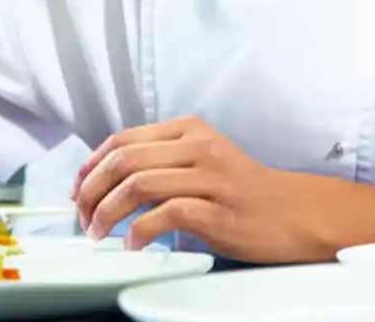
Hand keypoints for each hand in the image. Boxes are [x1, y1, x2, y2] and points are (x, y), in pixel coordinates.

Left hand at [72, 115, 302, 261]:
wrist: (296, 213)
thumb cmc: (246, 193)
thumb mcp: (203, 162)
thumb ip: (163, 162)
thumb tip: (109, 182)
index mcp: (190, 131)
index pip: (122, 139)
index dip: (90, 165)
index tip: (77, 188)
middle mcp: (199, 147)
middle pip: (124, 160)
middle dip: (91, 190)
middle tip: (82, 216)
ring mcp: (211, 177)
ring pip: (138, 184)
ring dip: (108, 213)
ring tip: (99, 233)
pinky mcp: (220, 211)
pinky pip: (166, 214)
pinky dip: (140, 231)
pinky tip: (133, 244)